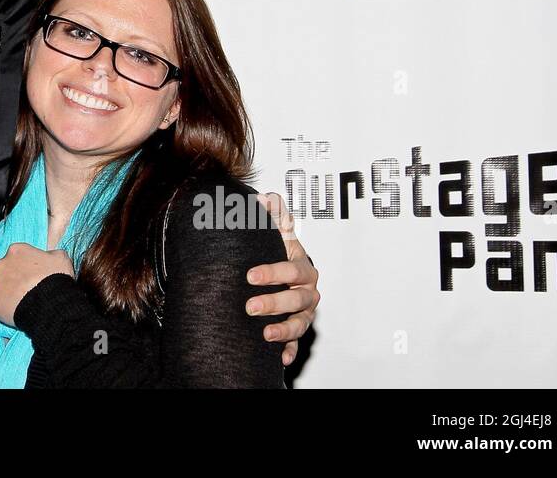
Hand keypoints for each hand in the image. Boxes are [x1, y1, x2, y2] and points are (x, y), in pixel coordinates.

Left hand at [0, 243, 74, 326]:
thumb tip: (48, 256)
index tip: (34, 275)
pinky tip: (15, 313)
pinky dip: (3, 309)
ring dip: (8, 294)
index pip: (18, 255)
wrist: (49, 304)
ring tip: (22, 303)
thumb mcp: (61, 258)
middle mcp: (1, 264)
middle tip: (28, 290)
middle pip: (6, 270)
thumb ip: (51, 254)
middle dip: (14, 279)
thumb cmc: (55, 279)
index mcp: (16, 250)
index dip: (26, 266)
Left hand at [246, 192, 319, 365]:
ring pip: (301, 322)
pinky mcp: (297, 328)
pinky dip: (289, 350)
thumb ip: (274, 216)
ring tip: (265, 333)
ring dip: (284, 329)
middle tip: (249, 306)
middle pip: (297, 298)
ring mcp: (304, 311)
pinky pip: (298, 343)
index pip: (291, 268)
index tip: (250, 275)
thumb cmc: (275, 251)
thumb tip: (267, 197)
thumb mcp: (275, 233)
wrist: (281, 273)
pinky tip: (280, 358)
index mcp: (301, 264)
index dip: (273, 272)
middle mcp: (307, 289)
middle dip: (274, 302)